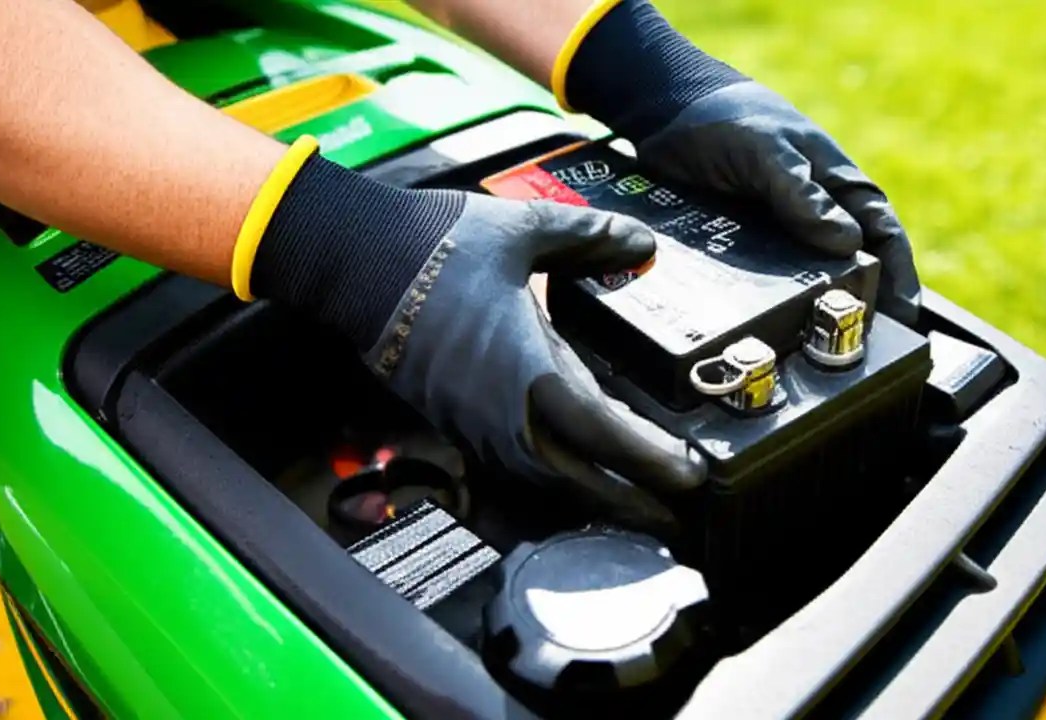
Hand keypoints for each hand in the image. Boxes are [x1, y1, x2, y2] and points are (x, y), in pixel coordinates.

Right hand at [249, 150, 705, 531]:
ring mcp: (476, 423)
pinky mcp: (456, 420)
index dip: (650, 460)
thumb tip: (643, 243)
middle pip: (577, 480)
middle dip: (629, 503)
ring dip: (590, 498)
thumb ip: (590, 238)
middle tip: (675, 519)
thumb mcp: (524, 231)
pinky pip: (513, 468)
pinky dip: (551, 482)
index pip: (602, 432)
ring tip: (633, 506)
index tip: (691, 477)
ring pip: (543, 481)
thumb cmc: (436, 246)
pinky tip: (571, 476)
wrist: (354, 262)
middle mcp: (503, 412)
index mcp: (528, 370)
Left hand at [560, 0, 920, 324]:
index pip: (883, 234)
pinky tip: (758, 336)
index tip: (904, 316)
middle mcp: (815, 218)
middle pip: (847, 270)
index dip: (899, 275)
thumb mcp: (769, 151)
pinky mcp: (740, 255)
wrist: (666, 114)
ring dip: (807, 315)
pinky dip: (761, 311)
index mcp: (839, 187)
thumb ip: (802, 193)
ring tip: (810, 354)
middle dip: (855, 307)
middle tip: (856, 349)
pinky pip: (756, 289)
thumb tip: (847, 243)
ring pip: (803, 286)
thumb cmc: (732, 120)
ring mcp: (778, 239)